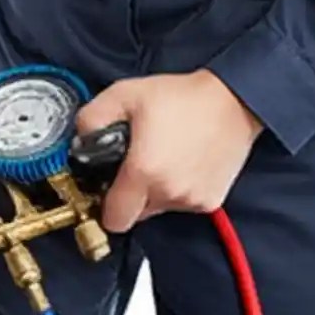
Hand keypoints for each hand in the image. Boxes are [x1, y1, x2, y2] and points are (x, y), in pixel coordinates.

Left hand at [76, 68, 262, 232]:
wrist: (234, 99)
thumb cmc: (183, 97)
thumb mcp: (124, 95)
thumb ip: (91, 118)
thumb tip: (80, 138)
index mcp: (144, 173)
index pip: (113, 219)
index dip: (104, 206)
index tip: (106, 189)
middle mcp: (169, 192)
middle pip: (134, 214)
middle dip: (128, 196)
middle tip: (134, 167)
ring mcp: (193, 199)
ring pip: (158, 208)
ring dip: (155, 192)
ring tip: (162, 159)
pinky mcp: (211, 200)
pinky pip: (182, 203)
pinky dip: (178, 190)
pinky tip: (182, 163)